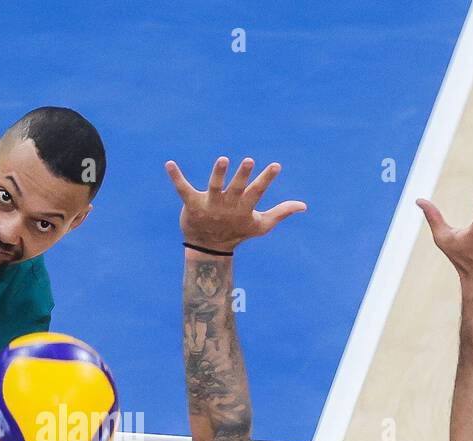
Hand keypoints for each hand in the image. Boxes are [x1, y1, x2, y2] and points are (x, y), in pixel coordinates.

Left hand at [165, 157, 305, 252]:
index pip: (257, 192)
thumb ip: (281, 213)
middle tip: (248, 161)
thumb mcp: (260, 225)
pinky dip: (175, 177)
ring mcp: (209, 205)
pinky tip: (169, 164)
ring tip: (222, 160)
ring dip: (218, 174)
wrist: (208, 247)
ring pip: (214, 187)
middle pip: (236, 188)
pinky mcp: (192, 204)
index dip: (266, 179)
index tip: (276, 165)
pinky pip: (183, 188)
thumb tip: (304, 205)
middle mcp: (227, 205)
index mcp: (243, 208)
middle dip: (242, 175)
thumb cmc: (237, 232)